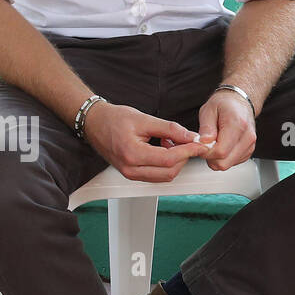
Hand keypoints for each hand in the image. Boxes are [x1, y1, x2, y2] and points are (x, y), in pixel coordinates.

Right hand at [82, 101, 211, 181]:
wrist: (93, 122)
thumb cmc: (113, 118)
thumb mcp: (143, 118)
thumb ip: (169, 129)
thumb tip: (191, 137)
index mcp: (132, 154)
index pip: (169, 159)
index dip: (188, 151)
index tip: (200, 143)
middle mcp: (130, 169)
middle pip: (170, 172)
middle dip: (183, 157)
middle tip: (187, 141)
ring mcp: (130, 174)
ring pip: (164, 176)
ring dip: (175, 161)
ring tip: (170, 142)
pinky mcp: (131, 174)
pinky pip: (156, 175)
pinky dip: (165, 164)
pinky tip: (162, 149)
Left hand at [197, 87, 256, 170]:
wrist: (239, 102)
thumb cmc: (223, 105)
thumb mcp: (208, 110)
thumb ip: (206, 128)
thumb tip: (204, 142)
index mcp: (237, 125)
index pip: (220, 151)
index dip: (206, 152)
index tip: (199, 144)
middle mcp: (247, 137)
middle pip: (225, 162)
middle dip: (210, 157)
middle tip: (204, 144)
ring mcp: (250, 145)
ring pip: (229, 164)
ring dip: (216, 158)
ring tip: (212, 143)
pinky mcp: (249, 151)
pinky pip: (233, 162)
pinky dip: (224, 158)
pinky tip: (220, 145)